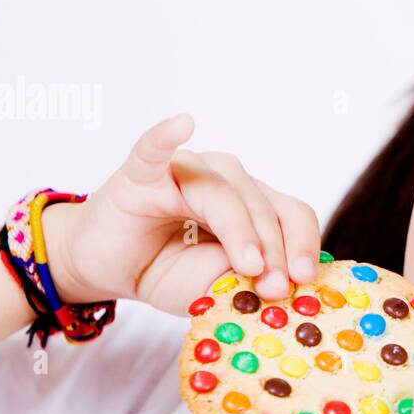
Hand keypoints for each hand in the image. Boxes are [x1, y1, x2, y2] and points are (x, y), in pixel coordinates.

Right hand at [42, 114, 320, 312]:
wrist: (108, 269)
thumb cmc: (165, 270)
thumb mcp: (215, 286)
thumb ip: (246, 283)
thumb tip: (285, 289)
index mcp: (252, 203)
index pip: (291, 214)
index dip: (303, 244)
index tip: (305, 280)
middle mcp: (225, 180)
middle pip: (263, 205)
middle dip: (275, 250)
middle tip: (276, 288)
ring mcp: (185, 170)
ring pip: (224, 193)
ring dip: (243, 231)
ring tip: (250, 266)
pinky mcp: (142, 173)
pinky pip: (154, 150)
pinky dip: (164, 136)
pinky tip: (181, 124)